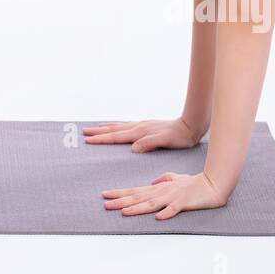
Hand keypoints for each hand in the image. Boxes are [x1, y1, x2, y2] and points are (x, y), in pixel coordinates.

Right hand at [82, 117, 202, 152]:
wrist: (190, 125)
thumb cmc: (179, 137)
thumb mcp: (165, 142)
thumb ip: (149, 144)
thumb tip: (133, 148)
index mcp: (140, 132)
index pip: (117, 136)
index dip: (102, 139)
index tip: (88, 140)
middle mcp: (138, 127)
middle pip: (114, 130)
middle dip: (98, 132)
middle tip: (84, 133)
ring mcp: (141, 125)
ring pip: (118, 127)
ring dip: (105, 128)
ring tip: (94, 128)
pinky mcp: (145, 126)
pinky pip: (125, 126)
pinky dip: (116, 126)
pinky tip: (115, 127)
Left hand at [102, 170, 227, 220]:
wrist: (212, 184)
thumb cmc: (193, 183)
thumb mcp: (175, 178)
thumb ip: (163, 179)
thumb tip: (152, 182)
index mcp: (158, 188)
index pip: (135, 191)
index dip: (120, 193)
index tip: (105, 195)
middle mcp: (161, 192)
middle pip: (138, 197)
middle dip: (121, 201)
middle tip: (105, 204)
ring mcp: (172, 197)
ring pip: (151, 204)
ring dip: (137, 208)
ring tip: (123, 212)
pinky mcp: (183, 203)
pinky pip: (174, 209)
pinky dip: (166, 213)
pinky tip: (157, 218)